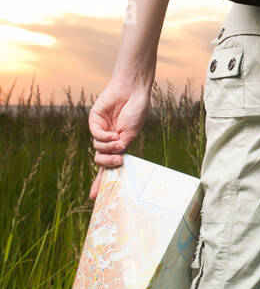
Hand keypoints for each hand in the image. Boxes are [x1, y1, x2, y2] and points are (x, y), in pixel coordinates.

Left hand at [88, 72, 151, 199]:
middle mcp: (108, 140)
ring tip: (119, 139)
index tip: (95, 197)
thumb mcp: (131, 134)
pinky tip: (113, 133)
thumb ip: (120, 147)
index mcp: (119, 145)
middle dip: (107, 164)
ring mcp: (101, 130)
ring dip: (108, 148)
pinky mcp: (94, 121)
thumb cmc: (136, 110)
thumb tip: (113, 161)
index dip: (100, 182)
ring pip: (97, 150)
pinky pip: (95, 136)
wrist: (133, 90)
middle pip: (99, 161)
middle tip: (117, 161)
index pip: (107, 166)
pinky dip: (104, 138)